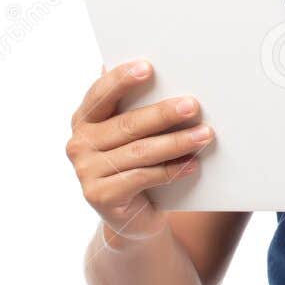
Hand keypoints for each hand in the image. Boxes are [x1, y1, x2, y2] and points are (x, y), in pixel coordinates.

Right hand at [64, 61, 213, 241]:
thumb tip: (156, 68)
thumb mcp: (134, 135)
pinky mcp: (99, 195)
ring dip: (176, 142)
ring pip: (140, 152)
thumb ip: (136, 106)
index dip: (122, 79)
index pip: (101, 93)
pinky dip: (171, 170)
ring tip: (205, 135)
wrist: (134, 216)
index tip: (149, 68)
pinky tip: (192, 164)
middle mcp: (79, 143)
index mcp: (84, 119)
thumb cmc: (138, 164)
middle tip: (193, 106)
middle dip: (163, 114)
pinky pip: (142, 177)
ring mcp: (85, 171)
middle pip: (127, 124)